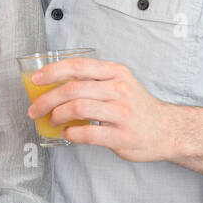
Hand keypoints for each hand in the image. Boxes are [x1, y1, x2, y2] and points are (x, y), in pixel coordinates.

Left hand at [27, 56, 177, 161]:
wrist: (167, 130)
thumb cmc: (137, 107)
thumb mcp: (120, 84)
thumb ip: (93, 81)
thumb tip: (54, 84)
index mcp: (116, 73)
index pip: (78, 66)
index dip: (53, 71)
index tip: (35, 79)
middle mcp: (119, 89)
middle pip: (73, 89)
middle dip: (47, 99)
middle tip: (34, 109)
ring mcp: (122, 113)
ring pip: (78, 108)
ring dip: (57, 116)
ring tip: (52, 121)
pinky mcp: (122, 136)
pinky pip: (88, 134)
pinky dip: (72, 134)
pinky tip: (68, 134)